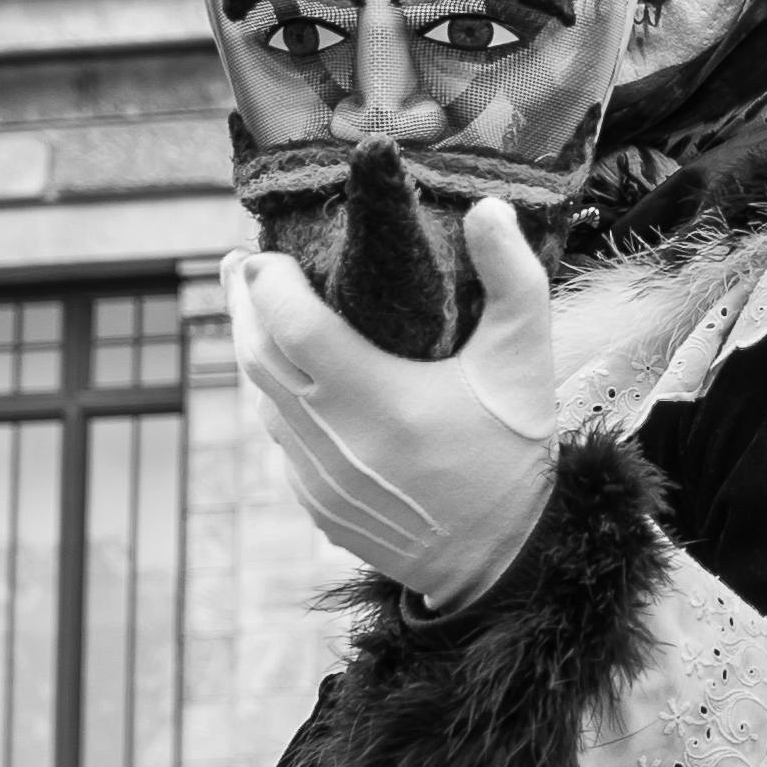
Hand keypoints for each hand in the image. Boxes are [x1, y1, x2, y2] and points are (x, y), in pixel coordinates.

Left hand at [225, 202, 565, 609]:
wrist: (504, 558)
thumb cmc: (516, 451)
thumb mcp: (525, 360)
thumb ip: (514, 278)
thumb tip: (487, 208)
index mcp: (380, 398)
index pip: (291, 323)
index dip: (269, 282)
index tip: (268, 253)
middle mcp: (337, 441)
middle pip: (256, 356)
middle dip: (242, 303)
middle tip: (241, 263)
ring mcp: (320, 480)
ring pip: (263, 402)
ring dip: (254, 352)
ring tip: (257, 311)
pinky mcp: (317, 506)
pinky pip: (282, 444)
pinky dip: (279, 405)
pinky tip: (292, 382)